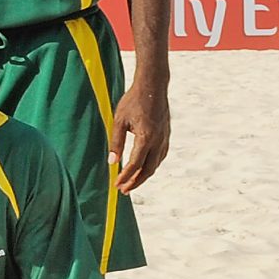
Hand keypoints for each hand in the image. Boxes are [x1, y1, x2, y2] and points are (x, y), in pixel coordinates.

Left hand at [110, 78, 170, 192]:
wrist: (153, 87)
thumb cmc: (133, 102)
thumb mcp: (119, 121)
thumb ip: (116, 142)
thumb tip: (112, 162)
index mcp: (146, 137)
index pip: (135, 164)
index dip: (125, 177)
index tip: (116, 185)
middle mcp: (158, 141)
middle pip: (148, 169)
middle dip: (136, 182)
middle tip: (123, 190)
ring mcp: (165, 138)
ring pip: (156, 164)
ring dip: (144, 176)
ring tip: (131, 183)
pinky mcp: (166, 136)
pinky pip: (160, 156)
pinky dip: (152, 166)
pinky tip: (144, 168)